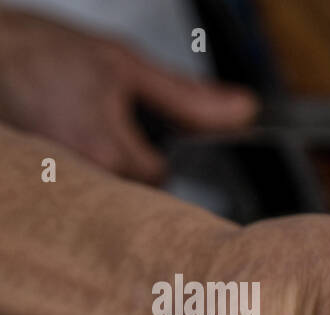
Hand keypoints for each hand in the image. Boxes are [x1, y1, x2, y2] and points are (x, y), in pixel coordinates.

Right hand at [0, 9, 256, 181]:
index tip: (144, 132)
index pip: (164, 180)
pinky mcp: (38, 186)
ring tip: (79, 131)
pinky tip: (64, 142)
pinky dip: (79, 177)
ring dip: (107, 174)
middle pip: (138, 198)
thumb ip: (188, 97)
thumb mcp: (124, 64)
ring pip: (109, 197)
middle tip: (104, 128)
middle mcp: (83, 181)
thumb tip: (243, 110)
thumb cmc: (37, 52)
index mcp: (109, 153)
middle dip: (134, 169)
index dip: (160, 154)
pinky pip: (76, 196)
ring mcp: (57, 187)